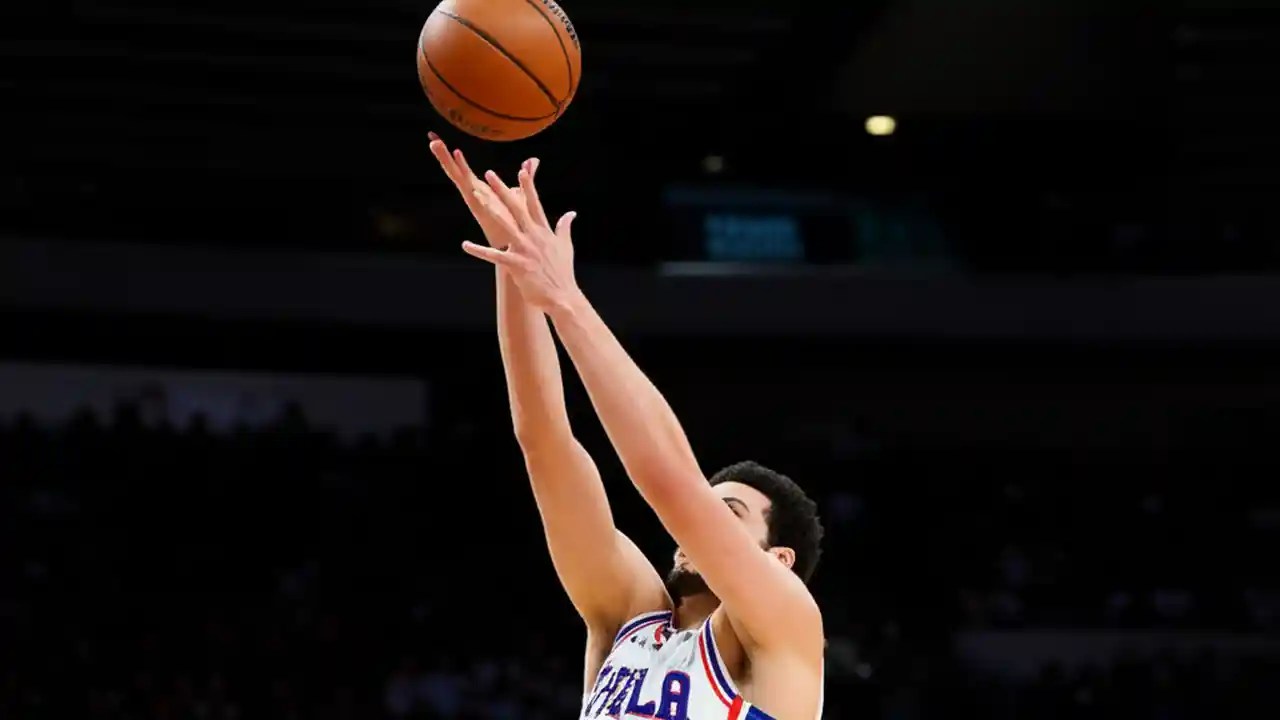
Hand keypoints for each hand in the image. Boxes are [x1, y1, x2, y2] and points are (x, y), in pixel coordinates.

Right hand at [428, 131, 537, 247]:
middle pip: (456, 170)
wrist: (516, 243)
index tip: (440, 139)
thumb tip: (533, 160)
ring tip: (435, 143)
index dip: (453, 156)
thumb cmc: (518, 221)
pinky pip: (468, 185)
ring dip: (447, 160)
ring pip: (458, 176)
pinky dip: (462, 172)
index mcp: (481, 189)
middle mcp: (475, 193)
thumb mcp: (521, 194)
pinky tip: (456, 156)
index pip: (463, 169)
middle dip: (444, 154)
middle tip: (432, 137)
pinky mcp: (480, 203)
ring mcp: (476, 198)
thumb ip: (526, 177)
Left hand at [459, 165, 579, 312]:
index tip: (521, 170)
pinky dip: (479, 251)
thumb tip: (571, 213)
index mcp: (544, 231)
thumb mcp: (566, 246)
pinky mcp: (516, 265)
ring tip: (477, 197)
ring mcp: (525, 250)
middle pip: (516, 208)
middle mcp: (534, 236)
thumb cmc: (563, 272)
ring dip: (490, 209)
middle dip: (502, 190)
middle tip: (490, 174)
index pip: (535, 204)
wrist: (562, 296)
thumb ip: (564, 227)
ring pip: (505, 225)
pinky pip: (494, 255)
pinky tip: (466, 245)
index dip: (527, 187)